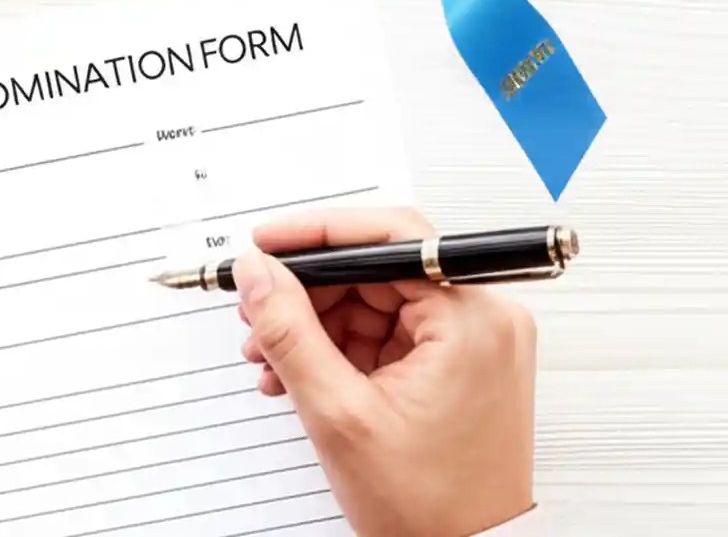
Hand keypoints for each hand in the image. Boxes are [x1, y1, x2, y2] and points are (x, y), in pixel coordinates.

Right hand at [235, 208, 535, 536]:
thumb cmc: (427, 507)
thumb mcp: (337, 413)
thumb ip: (289, 331)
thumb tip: (258, 273)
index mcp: (473, 321)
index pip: (390, 237)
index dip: (317, 235)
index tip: (267, 244)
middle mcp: (485, 321)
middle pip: (376, 271)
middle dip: (306, 294)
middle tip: (257, 313)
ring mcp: (473, 343)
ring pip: (374, 302)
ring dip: (315, 325)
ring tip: (272, 358)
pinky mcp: (458, 364)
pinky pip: (386, 333)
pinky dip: (339, 348)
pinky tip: (302, 373)